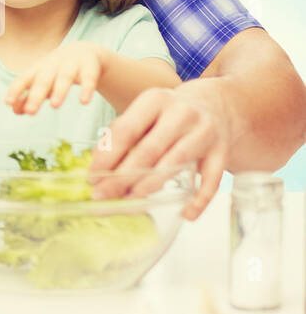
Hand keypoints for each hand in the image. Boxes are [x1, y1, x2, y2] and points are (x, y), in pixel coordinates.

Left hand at [6, 42, 105, 115]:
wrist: (85, 51)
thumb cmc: (57, 71)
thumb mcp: (43, 82)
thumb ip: (29, 96)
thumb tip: (14, 110)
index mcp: (38, 69)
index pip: (24, 78)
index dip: (16, 90)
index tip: (8, 103)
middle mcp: (53, 65)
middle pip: (43, 80)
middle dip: (36, 95)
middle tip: (30, 111)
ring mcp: (71, 64)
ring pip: (64, 77)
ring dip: (59, 91)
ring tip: (54, 105)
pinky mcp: (90, 66)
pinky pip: (88, 78)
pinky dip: (86, 88)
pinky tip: (84, 101)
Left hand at [90, 79, 229, 220]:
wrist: (215, 105)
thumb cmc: (169, 114)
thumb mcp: (146, 111)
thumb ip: (125, 132)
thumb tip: (98, 163)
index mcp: (155, 99)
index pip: (126, 130)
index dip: (107, 155)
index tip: (92, 176)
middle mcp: (181, 114)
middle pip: (149, 150)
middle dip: (123, 175)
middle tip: (104, 194)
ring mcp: (204, 132)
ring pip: (175, 163)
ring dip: (151, 185)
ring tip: (131, 201)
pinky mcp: (221, 151)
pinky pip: (211, 180)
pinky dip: (199, 200)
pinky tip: (186, 213)